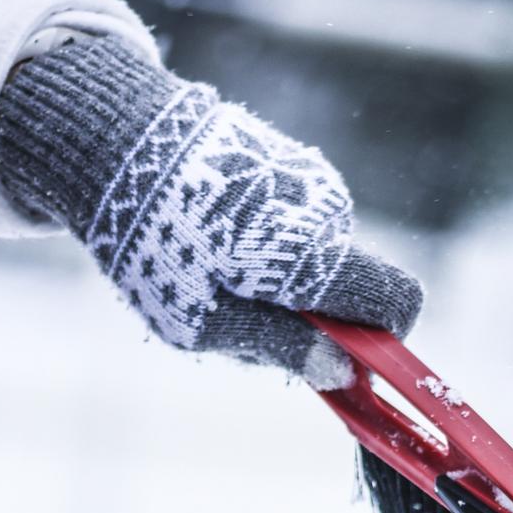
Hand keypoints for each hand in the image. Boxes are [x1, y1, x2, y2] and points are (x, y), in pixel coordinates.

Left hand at [0, 38, 421, 381]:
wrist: (114, 140)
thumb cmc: (155, 246)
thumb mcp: (206, 321)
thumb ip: (282, 348)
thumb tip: (344, 373)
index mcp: (315, 255)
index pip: (398, 302)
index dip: (383, 340)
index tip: (341, 356)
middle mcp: (328, 210)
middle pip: (348, 284)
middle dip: (308, 311)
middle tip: (234, 311)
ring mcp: (310, 178)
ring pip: (317, 252)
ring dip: (276, 274)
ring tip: (207, 262)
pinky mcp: (286, 158)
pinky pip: (294, 219)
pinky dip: (262, 237)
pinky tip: (207, 228)